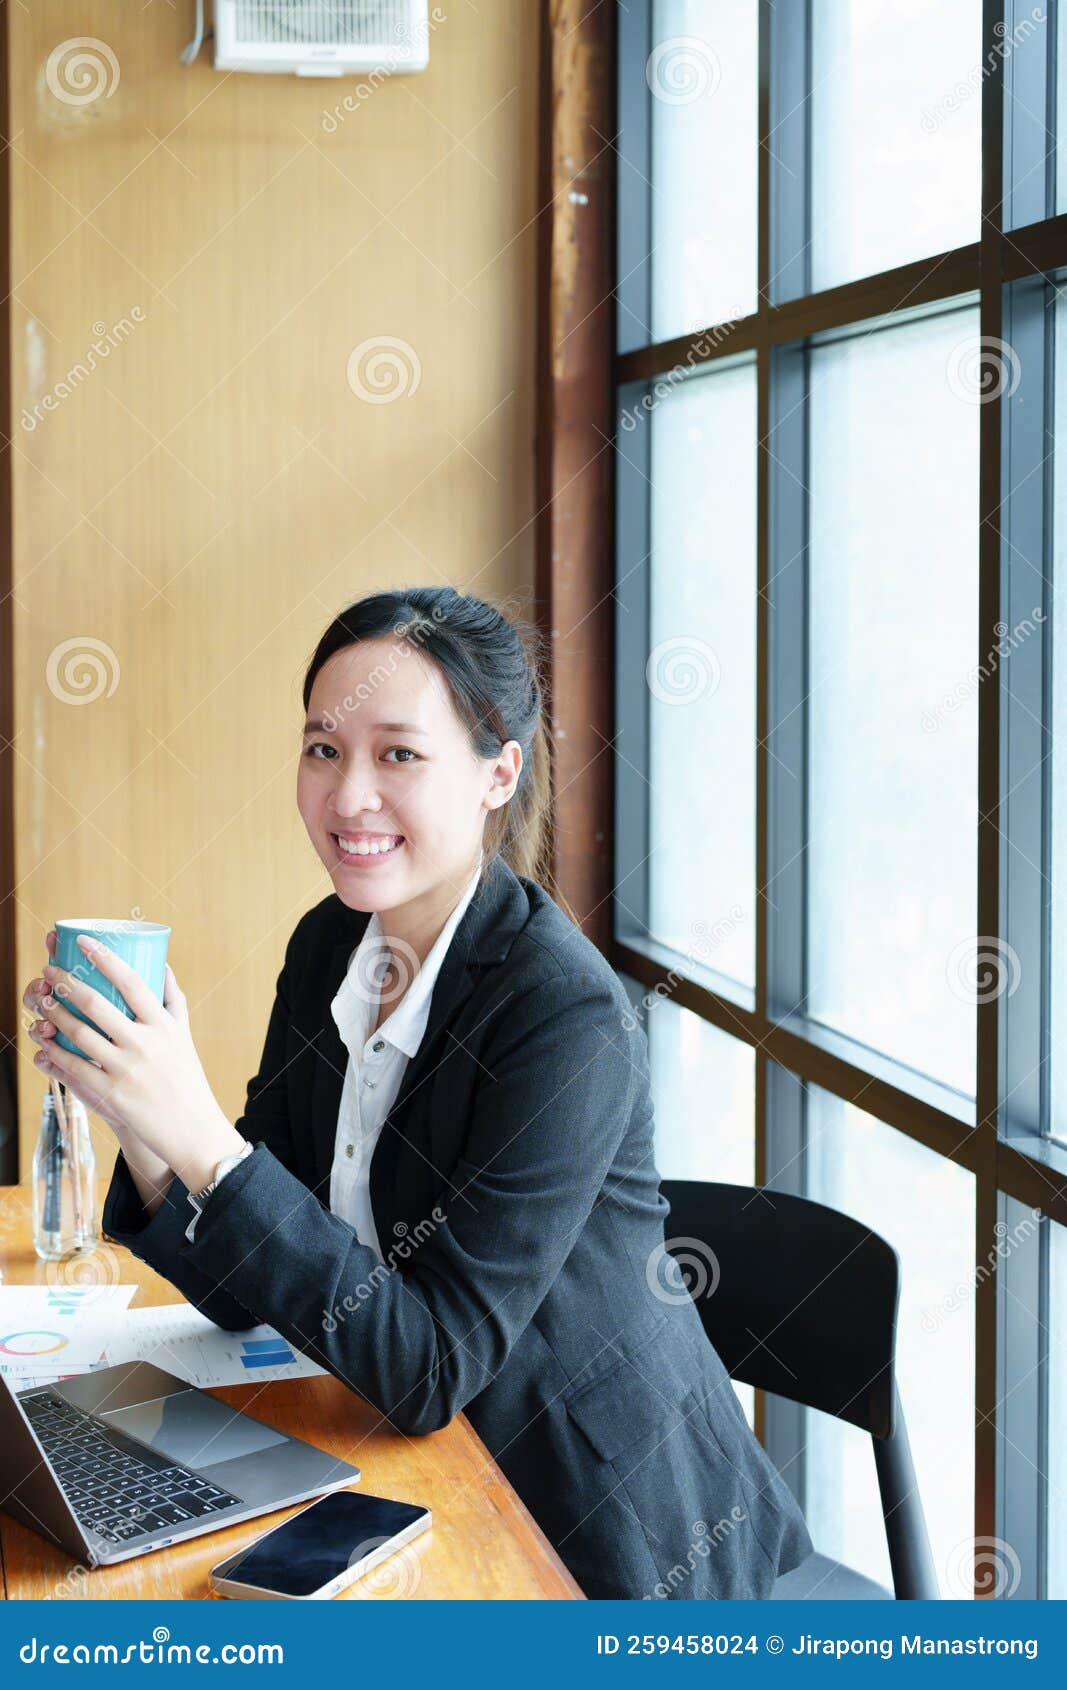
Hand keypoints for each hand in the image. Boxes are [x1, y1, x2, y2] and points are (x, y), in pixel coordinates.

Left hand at [24, 934, 243, 1192]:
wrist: (191, 1127)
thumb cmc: (186, 1076)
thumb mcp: (184, 1035)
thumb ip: (172, 999)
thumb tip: (162, 963)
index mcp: (163, 1025)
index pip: (131, 982)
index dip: (104, 958)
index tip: (83, 941)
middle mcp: (145, 1044)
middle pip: (96, 1004)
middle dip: (66, 983)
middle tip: (50, 972)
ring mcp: (125, 1070)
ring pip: (78, 1034)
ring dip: (53, 1014)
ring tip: (41, 1001)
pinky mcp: (110, 1094)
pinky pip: (72, 1067)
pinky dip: (52, 1052)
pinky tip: (42, 1042)